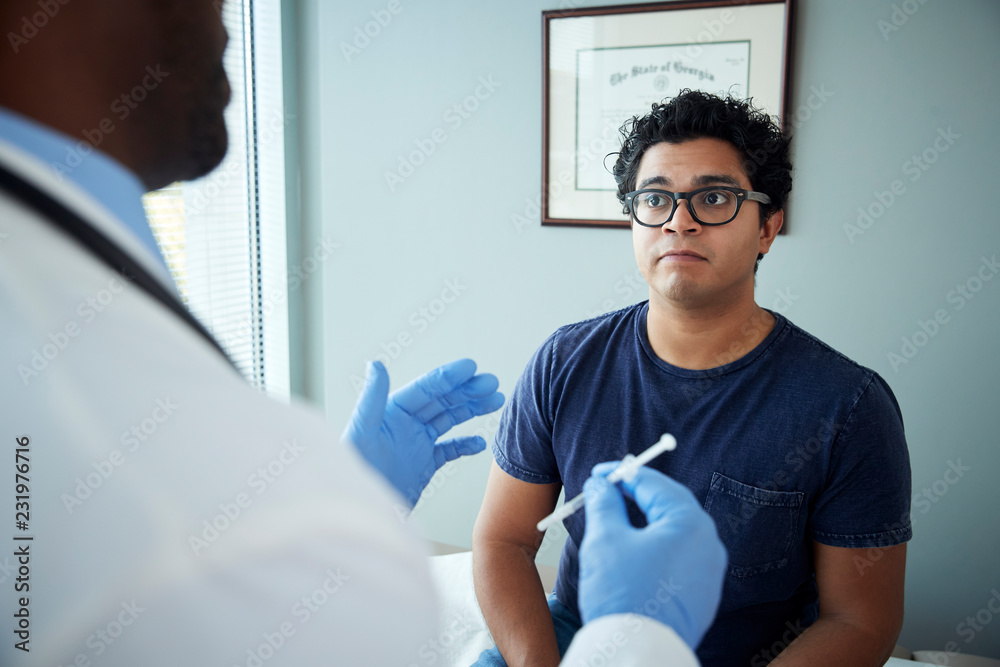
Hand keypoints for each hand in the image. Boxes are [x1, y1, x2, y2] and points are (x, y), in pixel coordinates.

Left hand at [342, 358, 503, 506]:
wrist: (361, 517)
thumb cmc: (353, 475)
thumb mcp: (361, 433)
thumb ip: (371, 398)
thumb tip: (376, 364)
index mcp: (391, 413)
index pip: (425, 389)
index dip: (449, 377)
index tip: (471, 367)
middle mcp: (404, 425)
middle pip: (442, 401)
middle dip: (468, 391)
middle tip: (492, 384)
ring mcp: (415, 445)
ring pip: (449, 420)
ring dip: (472, 410)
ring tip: (496, 401)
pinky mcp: (423, 467)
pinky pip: (449, 450)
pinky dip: (465, 445)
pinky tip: (480, 442)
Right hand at [577, 462, 726, 649]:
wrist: (639, 653)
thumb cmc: (625, 596)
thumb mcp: (606, 539)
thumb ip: (604, 503)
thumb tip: (601, 485)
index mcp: (690, 523)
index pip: (653, 482)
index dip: (621, 474)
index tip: (599, 474)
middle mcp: (709, 543)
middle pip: (669, 504)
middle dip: (636, 494)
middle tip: (607, 491)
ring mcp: (709, 570)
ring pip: (674, 531)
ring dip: (646, 521)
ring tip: (616, 520)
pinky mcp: (702, 593)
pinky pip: (679, 557)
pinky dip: (656, 547)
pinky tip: (634, 552)